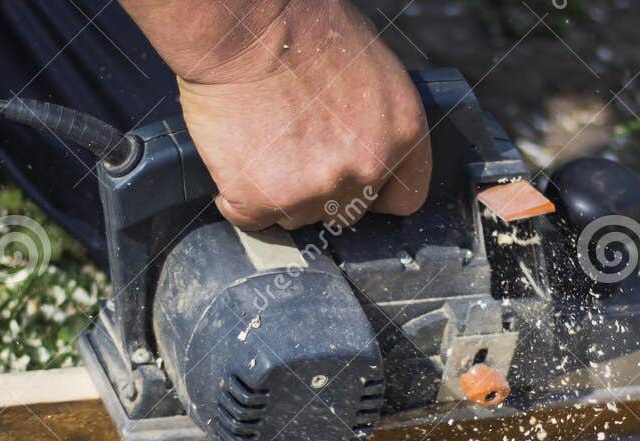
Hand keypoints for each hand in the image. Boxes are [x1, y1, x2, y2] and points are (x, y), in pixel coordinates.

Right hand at [119, 0, 430, 229]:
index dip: (376, 192)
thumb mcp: (371, 67)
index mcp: (402, 132)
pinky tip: (235, 159)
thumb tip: (364, 145)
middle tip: (295, 154)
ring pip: (297, 216)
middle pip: (347, 211)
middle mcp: (367, 167)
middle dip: (323, 191)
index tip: (356, 184)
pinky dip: (237, 196)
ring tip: (262, 145)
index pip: (405, 197)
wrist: (245, 25)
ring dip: (280, 194)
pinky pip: (249, 217)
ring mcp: (316, 189)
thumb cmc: (302, 25)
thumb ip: (376, 120)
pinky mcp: (264, 199)